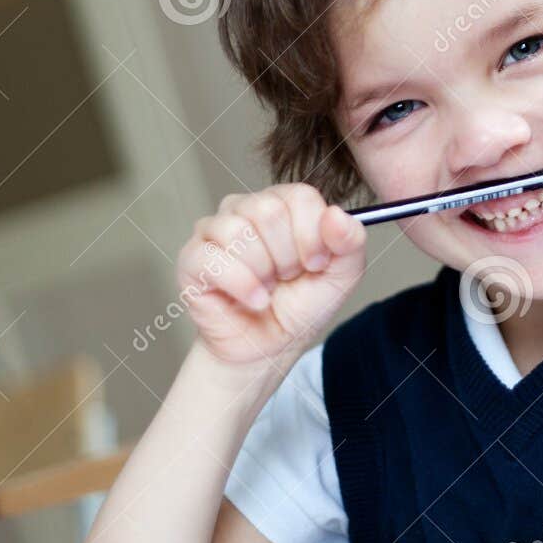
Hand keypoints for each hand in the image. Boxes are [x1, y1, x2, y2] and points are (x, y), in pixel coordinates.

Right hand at [177, 184, 366, 366]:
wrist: (269, 347)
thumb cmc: (300, 305)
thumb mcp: (341, 276)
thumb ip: (351, 242)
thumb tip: (337, 215)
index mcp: (282, 204)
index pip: (300, 196)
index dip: (313, 235)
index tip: (315, 264)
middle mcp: (245, 208)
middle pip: (269, 211)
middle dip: (287, 257)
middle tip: (286, 278)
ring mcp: (214, 230)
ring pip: (240, 232)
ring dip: (264, 272)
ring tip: (267, 287)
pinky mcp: (192, 258)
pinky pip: (214, 259)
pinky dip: (243, 286)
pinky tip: (254, 300)